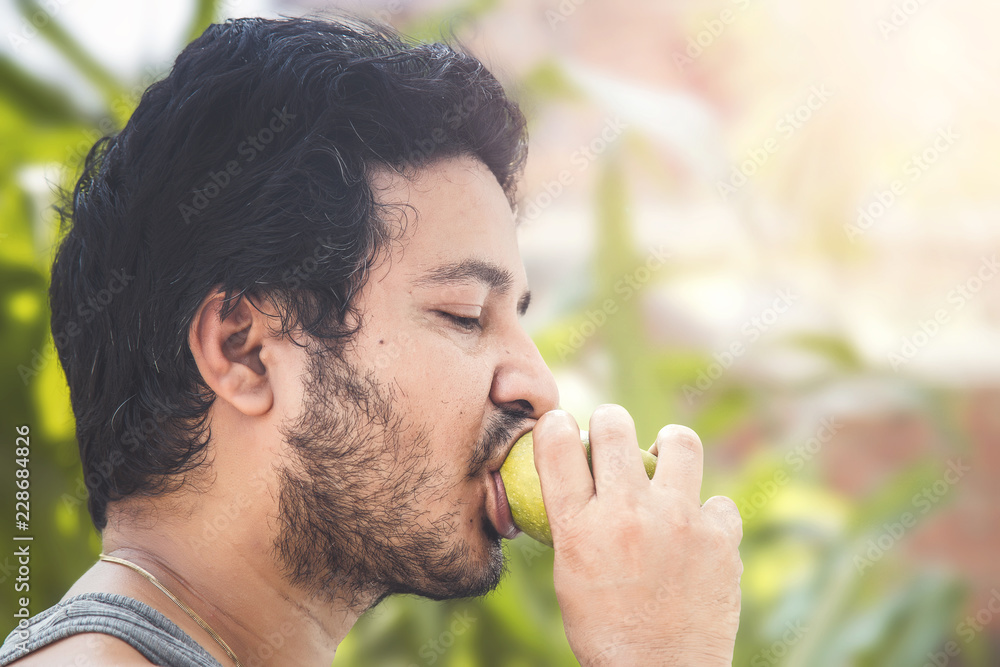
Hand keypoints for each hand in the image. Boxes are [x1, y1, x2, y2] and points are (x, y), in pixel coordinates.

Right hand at [532, 406, 741, 665]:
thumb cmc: (605, 631)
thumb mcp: (569, 575)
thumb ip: (574, 523)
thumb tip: (573, 479)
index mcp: (578, 527)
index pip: (556, 445)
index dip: (554, 424)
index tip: (560, 423)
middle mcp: (627, 513)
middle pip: (614, 426)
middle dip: (610, 420)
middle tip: (612, 434)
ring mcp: (679, 521)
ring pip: (681, 441)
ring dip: (669, 447)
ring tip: (666, 461)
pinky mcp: (720, 539)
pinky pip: (719, 503)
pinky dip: (708, 517)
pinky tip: (698, 536)